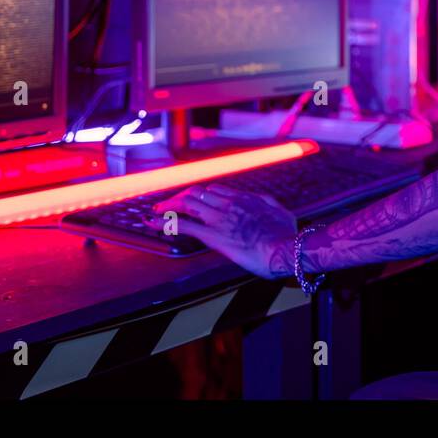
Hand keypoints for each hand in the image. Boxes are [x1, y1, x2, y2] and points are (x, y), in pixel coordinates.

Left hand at [152, 184, 296, 278]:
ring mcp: (218, 217)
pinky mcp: (211, 234)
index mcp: (244, 198)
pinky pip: (181, 224)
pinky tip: (150, 222)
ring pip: (187, 203)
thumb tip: (265, 201)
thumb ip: (269, 204)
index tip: (193, 201)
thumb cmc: (286, 235)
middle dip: (180, 198)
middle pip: (197, 193)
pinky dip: (163, 222)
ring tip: (157, 211)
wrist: (284, 248)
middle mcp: (228, 203)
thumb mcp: (282, 213)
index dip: (200, 196)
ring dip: (169, 206)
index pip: (215, 190)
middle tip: (168, 204)